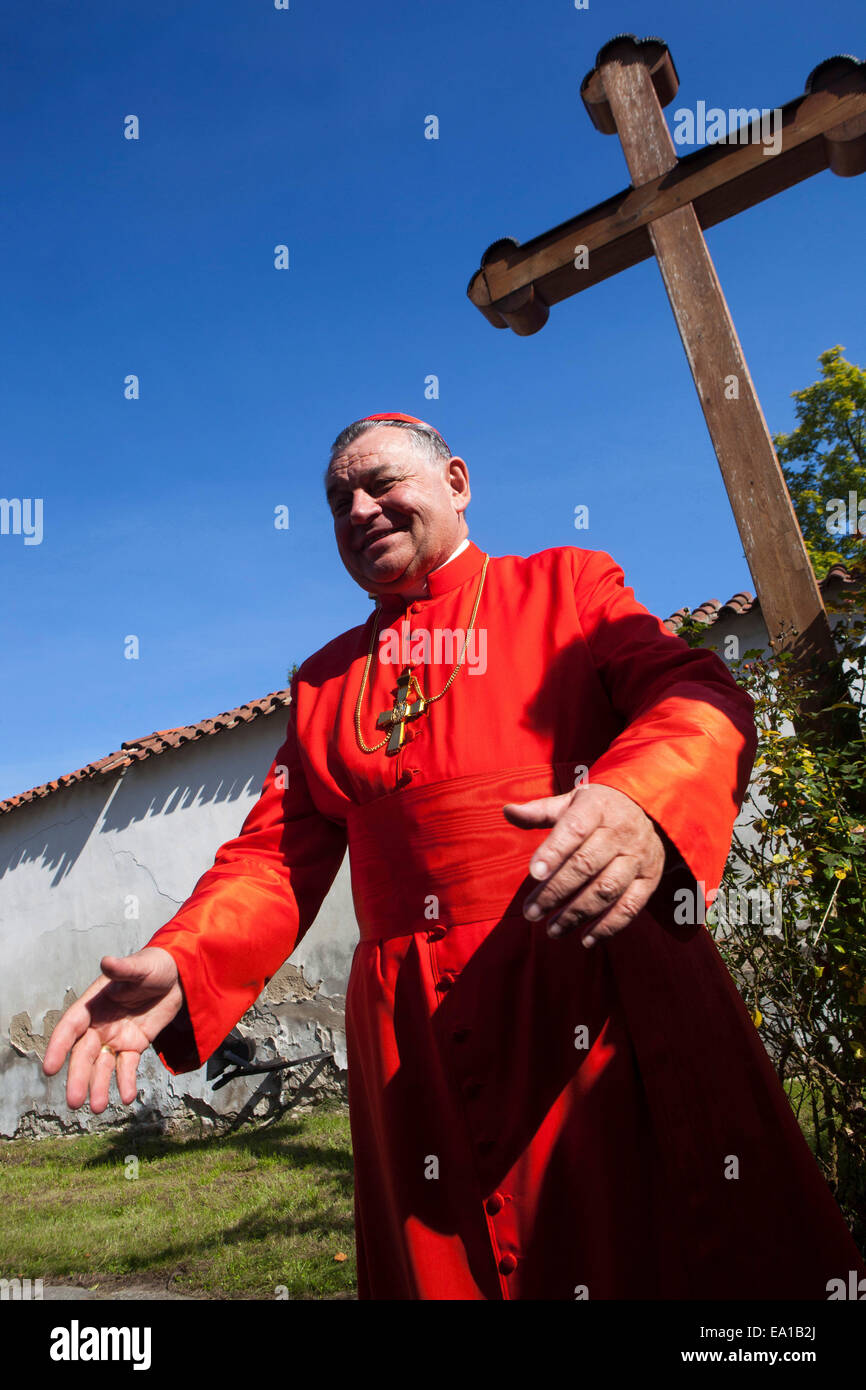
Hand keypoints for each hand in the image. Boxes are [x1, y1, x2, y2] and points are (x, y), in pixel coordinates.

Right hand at [42, 947, 183, 1112]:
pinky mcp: (134, 1046)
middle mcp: (99, 1025)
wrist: (178, 976)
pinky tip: (128, 1097)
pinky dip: (126, 1082)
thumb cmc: (152, 966)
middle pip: (84, 1054)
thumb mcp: (139, 967)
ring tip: (98, 1108)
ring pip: (102, 1066)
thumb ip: (123, 969)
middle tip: (74, 1102)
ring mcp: (116, 1037)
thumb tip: (106, 962)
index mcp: (92, 1004)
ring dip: (99, 1086)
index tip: (50, 1069)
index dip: (59, 1047)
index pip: (70, 1028)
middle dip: (78, 1077)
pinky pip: (127, 1067)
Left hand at [503, 783, 665, 946]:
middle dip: (555, 892)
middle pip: (586, 865)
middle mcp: (621, 832)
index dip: (553, 852)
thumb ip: (540, 811)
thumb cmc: (598, 809)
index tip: (533, 874)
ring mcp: (638, 857)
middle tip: (531, 913)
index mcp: (597, 808)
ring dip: (577, 914)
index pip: (574, 830)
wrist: (648, 810)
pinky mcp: (649, 879)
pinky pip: (630, 907)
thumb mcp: (571, 802)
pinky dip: (609, 927)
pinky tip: (586, 940)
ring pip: (606, 889)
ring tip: (552, 929)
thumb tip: (508, 811)